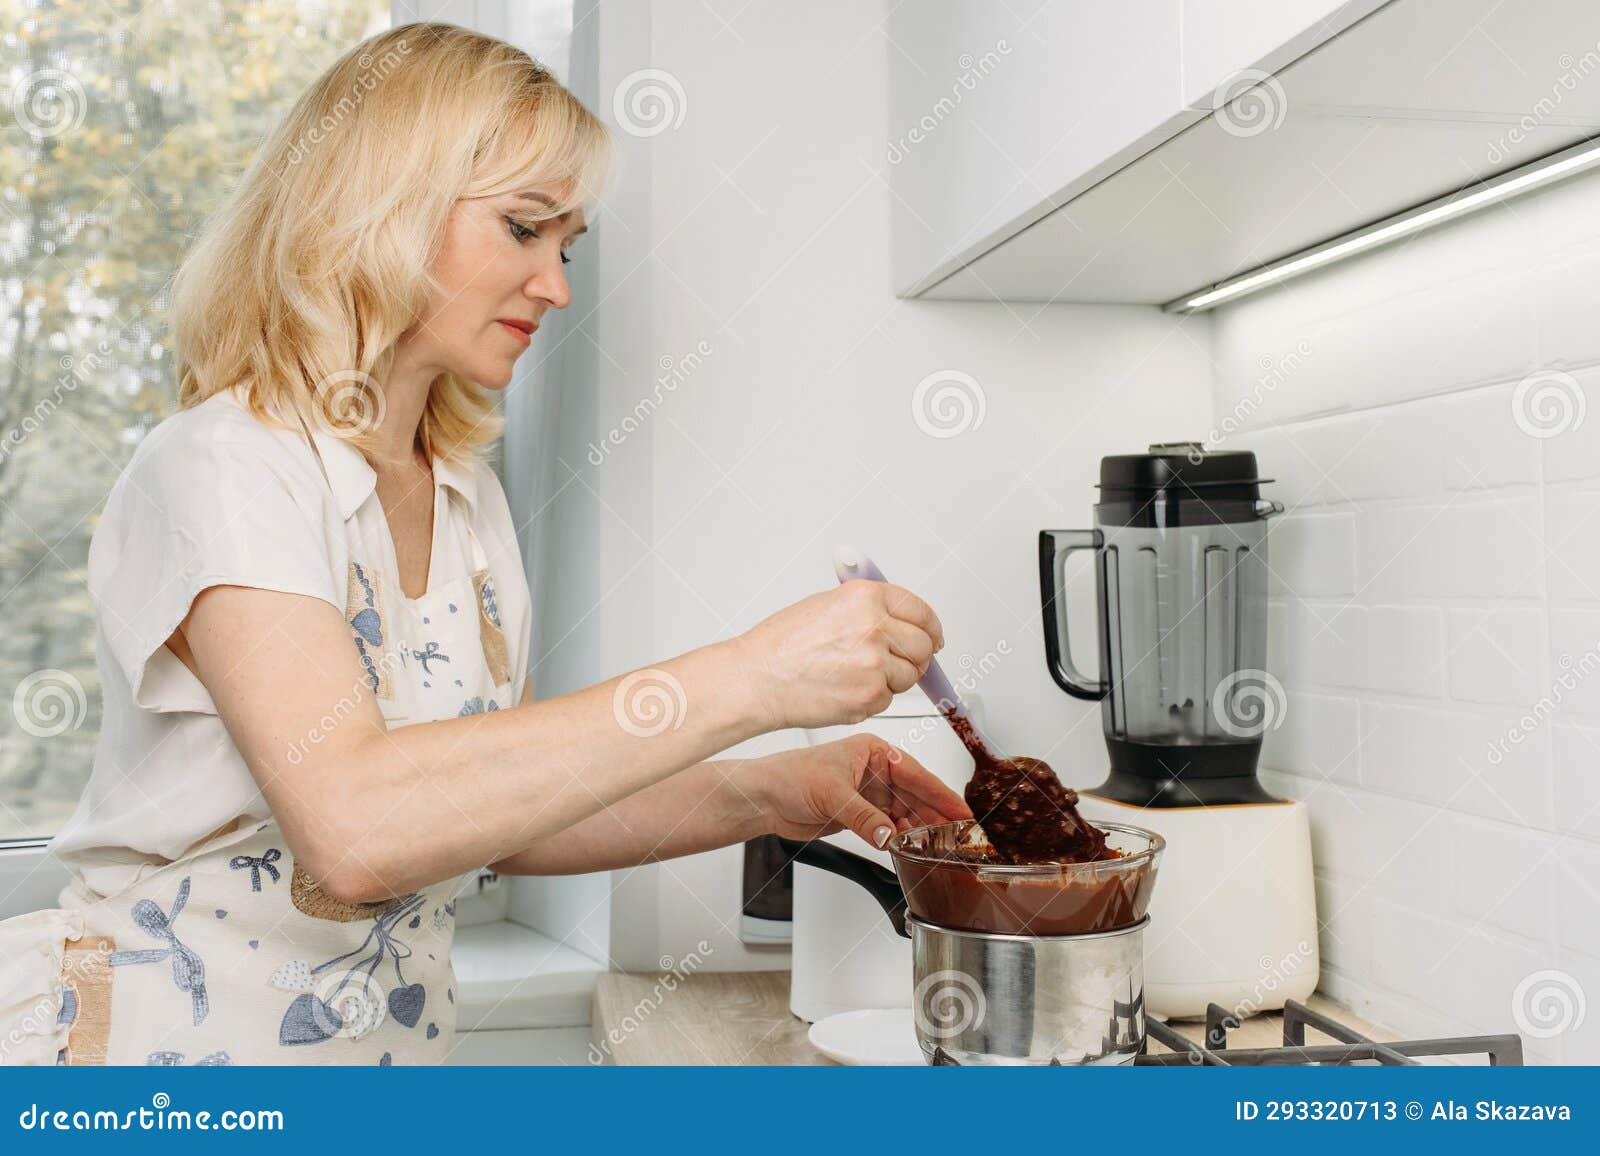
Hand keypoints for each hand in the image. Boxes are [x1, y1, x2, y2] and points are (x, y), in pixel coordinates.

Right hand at [728, 580, 944, 730]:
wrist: (757, 679)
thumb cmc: (781, 645)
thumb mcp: (826, 605)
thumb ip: (867, 608)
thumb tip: (898, 617)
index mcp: (865, 598)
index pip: (920, 611)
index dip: (930, 626)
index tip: (932, 635)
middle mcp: (874, 628)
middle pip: (923, 646)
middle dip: (914, 655)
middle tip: (893, 660)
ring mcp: (875, 664)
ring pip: (909, 675)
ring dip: (892, 678)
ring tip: (854, 674)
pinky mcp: (870, 696)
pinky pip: (888, 699)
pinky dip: (873, 697)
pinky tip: (844, 688)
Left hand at [738, 733, 970, 849]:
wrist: (764, 799)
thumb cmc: (789, 777)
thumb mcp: (832, 795)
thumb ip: (864, 818)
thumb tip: (889, 834)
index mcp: (873, 752)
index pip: (916, 774)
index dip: (941, 794)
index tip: (961, 810)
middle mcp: (876, 771)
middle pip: (916, 795)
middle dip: (936, 816)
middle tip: (958, 835)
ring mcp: (870, 793)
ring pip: (906, 813)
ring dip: (920, 830)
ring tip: (938, 845)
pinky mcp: (862, 814)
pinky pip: (890, 827)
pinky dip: (901, 838)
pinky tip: (911, 848)